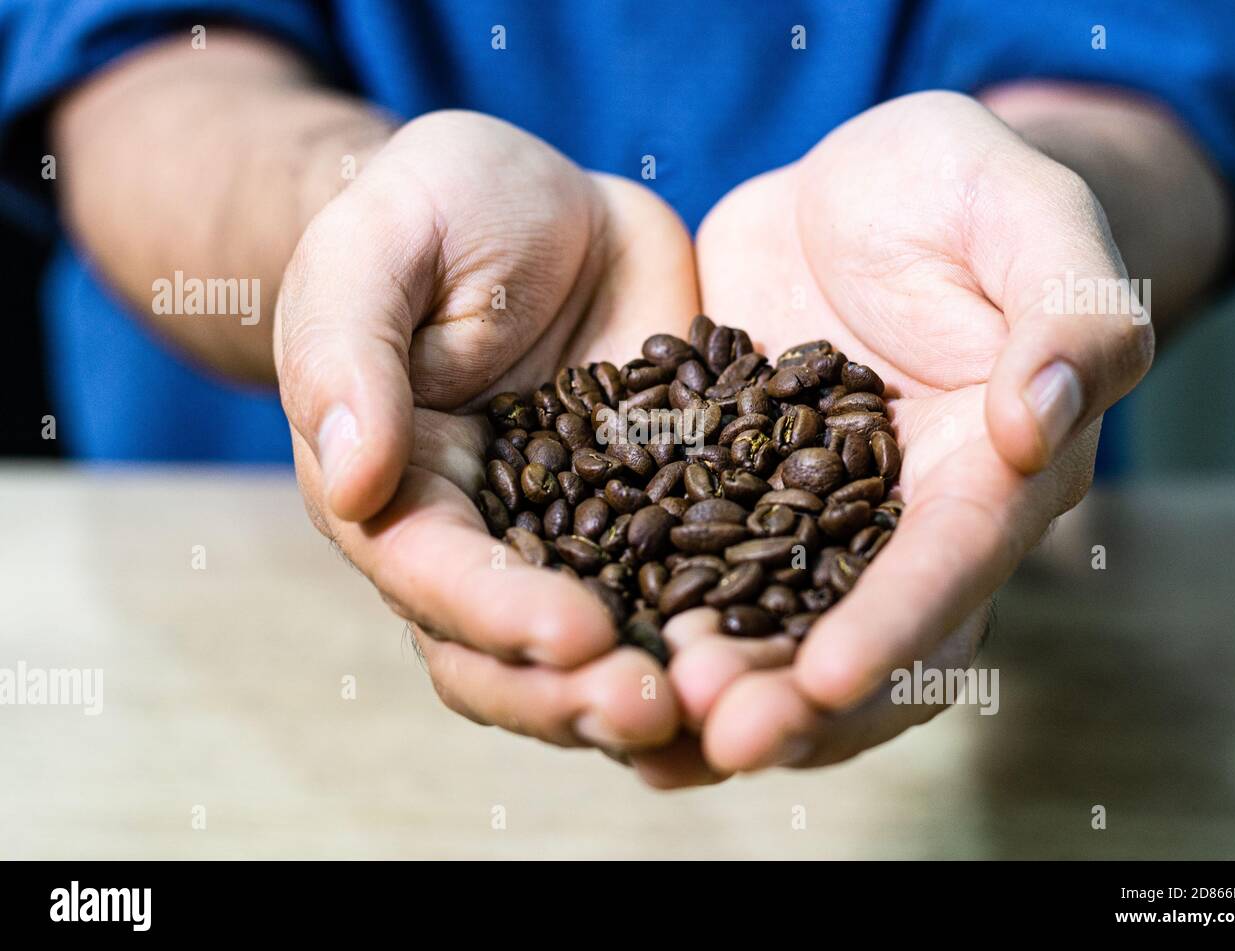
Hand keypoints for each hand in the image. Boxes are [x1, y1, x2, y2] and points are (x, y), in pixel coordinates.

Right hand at [273, 111, 701, 752]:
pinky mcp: (665, 511)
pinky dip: (735, 620)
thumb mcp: (378, 251)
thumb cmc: (432, 209)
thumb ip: (348, 355)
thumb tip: (351, 478)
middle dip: (580, 694)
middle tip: (660, 710)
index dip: (501, 617)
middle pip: (517, 655)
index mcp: (401, 494)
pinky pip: (701, 578)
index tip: (577, 635)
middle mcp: (488, 542)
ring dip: (661, 687)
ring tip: (729, 707)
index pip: (437, 578)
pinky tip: (795, 642)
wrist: (541, 203)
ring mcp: (583, 537)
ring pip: (610, 645)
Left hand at [633, 91, 1152, 785]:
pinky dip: (656, 625)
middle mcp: (904, 520)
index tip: (832, 681)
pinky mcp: (729, 493)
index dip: (899, 626)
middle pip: (863, 634)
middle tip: (719, 734)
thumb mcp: (1026, 215)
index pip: (955, 562)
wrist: (856, 188)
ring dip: (721, 685)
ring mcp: (810, 518)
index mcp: (994, 470)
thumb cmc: (961, 187)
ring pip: (775, 628)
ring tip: (647, 725)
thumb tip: (1038, 424)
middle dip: (798, 697)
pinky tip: (598, 665)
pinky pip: (693, 574)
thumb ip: (1066, 311)